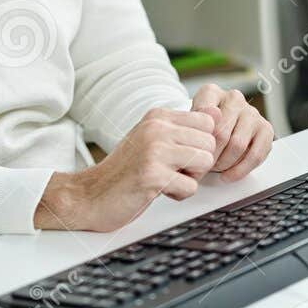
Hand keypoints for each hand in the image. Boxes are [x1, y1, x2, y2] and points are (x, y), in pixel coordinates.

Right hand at [33, 108, 215, 231]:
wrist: (89, 195)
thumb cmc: (124, 171)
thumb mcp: (153, 140)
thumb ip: (183, 127)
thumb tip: (217, 112)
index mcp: (157, 116)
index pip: (208, 122)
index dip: (201, 144)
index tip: (182, 156)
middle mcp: (156, 128)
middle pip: (210, 144)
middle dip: (198, 164)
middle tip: (173, 171)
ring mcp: (153, 150)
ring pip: (205, 162)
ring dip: (190, 179)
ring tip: (166, 180)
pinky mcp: (152, 175)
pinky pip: (190, 186)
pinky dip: (179, 195)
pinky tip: (158, 191)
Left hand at [190, 84, 274, 182]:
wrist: (218, 128)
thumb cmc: (201, 129)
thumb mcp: (189, 125)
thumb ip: (192, 126)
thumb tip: (203, 131)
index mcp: (211, 92)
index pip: (204, 114)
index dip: (198, 139)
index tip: (193, 153)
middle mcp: (234, 98)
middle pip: (221, 133)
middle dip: (210, 156)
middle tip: (202, 167)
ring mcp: (252, 112)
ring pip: (238, 145)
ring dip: (224, 164)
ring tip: (214, 169)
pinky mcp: (266, 129)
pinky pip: (256, 155)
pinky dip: (240, 170)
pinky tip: (229, 175)